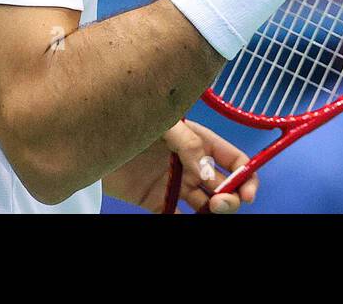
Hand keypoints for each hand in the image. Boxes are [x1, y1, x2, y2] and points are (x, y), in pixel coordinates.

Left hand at [103, 119, 258, 213]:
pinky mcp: (156, 201)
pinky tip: (188, 221)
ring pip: (206, 206)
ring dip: (214, 212)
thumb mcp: (166, 124)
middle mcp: (193, 165)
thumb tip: (208, 174)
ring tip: (208, 213)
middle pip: (225, 187)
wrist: (95, 136)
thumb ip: (190, 145)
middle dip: (231, 198)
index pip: (234, 161)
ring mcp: (175, 184)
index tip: (247, 194)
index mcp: (201, 142)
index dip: (247, 177)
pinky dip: (187, 223)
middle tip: (218, 203)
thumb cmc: (133, 119)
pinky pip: (177, 216)